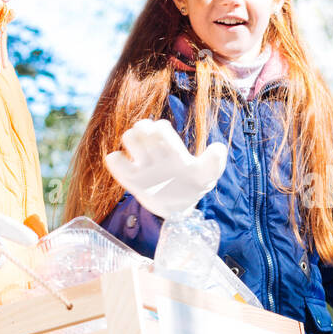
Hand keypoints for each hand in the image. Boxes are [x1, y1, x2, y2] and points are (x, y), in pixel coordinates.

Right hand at [104, 118, 227, 219]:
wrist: (179, 206)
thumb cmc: (193, 185)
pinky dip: (116, 161)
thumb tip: (218, 147)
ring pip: (129, 137)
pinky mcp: (130, 178)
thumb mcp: (207, 175)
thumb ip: (214, 162)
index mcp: (172, 147)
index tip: (171, 150)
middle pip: (142, 126)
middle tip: (153, 151)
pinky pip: (113, 161)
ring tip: (142, 160)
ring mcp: (141, 163)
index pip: (161, 127)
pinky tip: (128, 171)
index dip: (162, 131)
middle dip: (145, 131)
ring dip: (132, 144)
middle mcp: (155, 151)